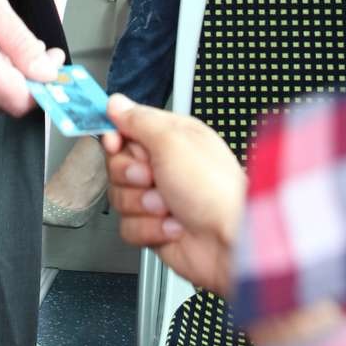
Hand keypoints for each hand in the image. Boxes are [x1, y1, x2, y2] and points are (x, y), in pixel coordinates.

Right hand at [102, 96, 245, 295]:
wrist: (231, 242)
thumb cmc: (214, 188)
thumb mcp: (172, 141)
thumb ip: (139, 120)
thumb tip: (117, 103)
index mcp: (171, 138)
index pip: (127, 129)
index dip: (115, 136)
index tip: (114, 143)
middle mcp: (165, 166)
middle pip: (118, 165)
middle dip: (131, 175)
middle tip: (152, 177)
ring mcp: (159, 199)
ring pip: (120, 197)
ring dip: (143, 204)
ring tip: (170, 206)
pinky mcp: (155, 229)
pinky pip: (129, 227)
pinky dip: (150, 229)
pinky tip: (173, 226)